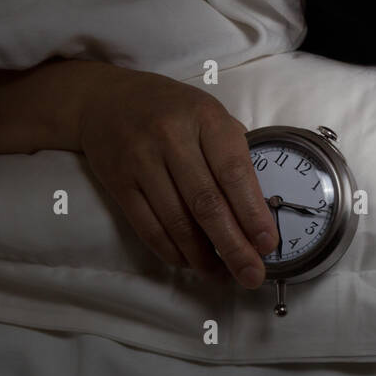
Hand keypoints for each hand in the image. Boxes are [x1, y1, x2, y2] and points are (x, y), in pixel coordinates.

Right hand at [77, 67, 276, 287]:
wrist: (107, 100)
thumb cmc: (174, 111)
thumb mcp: (210, 115)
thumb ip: (234, 154)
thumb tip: (260, 209)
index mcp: (206, 118)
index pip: (234, 173)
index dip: (253, 213)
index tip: (268, 244)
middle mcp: (172, 138)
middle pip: (207, 204)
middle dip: (233, 246)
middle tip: (252, 275)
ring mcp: (141, 161)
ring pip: (176, 221)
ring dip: (203, 256)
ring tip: (223, 275)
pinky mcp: (118, 182)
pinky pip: (148, 226)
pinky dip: (171, 250)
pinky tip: (190, 262)